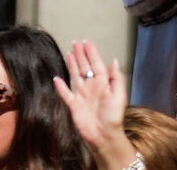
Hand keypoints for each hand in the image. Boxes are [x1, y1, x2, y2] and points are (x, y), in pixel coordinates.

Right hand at [53, 40, 137, 169]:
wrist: (104, 134)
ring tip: (69, 53)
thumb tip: (114, 61)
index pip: (97, 64)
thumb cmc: (114, 116)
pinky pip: (65, 94)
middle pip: (85, 67)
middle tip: (76, 43)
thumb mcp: (120, 94)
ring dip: (73, 65)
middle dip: (81, 55)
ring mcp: (82, 95)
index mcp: (104, 83)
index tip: (88, 42)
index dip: (92, 53)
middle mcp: (92, 87)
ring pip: (76, 76)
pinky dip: (61, 86)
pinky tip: (56, 78)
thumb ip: (116, 78)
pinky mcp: (74, 105)